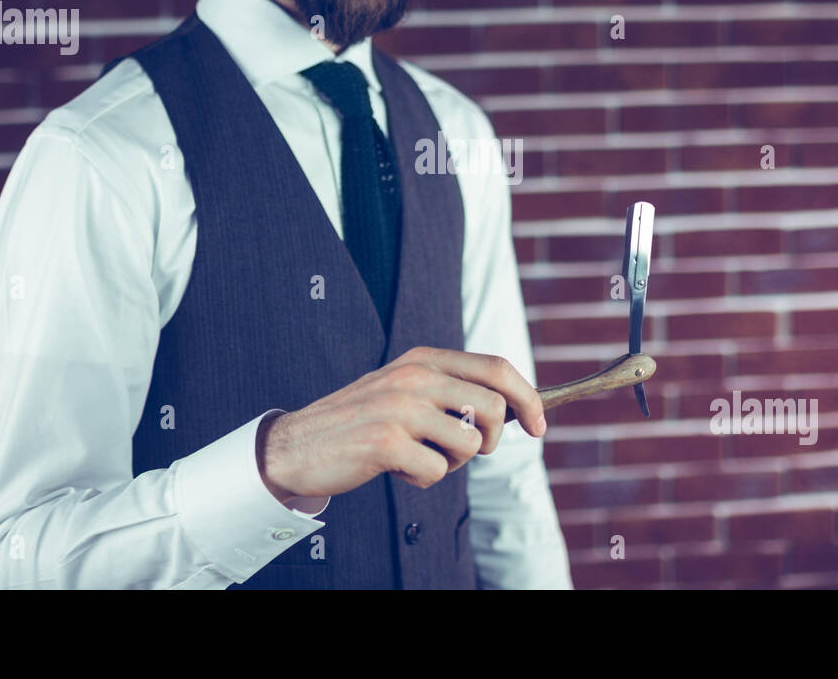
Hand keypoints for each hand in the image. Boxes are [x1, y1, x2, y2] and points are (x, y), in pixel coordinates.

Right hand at [258, 346, 545, 500]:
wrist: (297, 445)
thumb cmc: (360, 423)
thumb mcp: (405, 390)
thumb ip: (451, 390)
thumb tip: (514, 409)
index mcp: (423, 358)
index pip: (497, 367)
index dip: (529, 397)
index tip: (540, 426)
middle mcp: (415, 376)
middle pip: (495, 407)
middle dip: (492, 440)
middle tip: (464, 451)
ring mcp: (401, 408)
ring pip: (471, 443)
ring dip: (453, 462)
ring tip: (420, 456)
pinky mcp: (387, 442)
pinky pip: (438, 471)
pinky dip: (423, 479)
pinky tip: (396, 468)